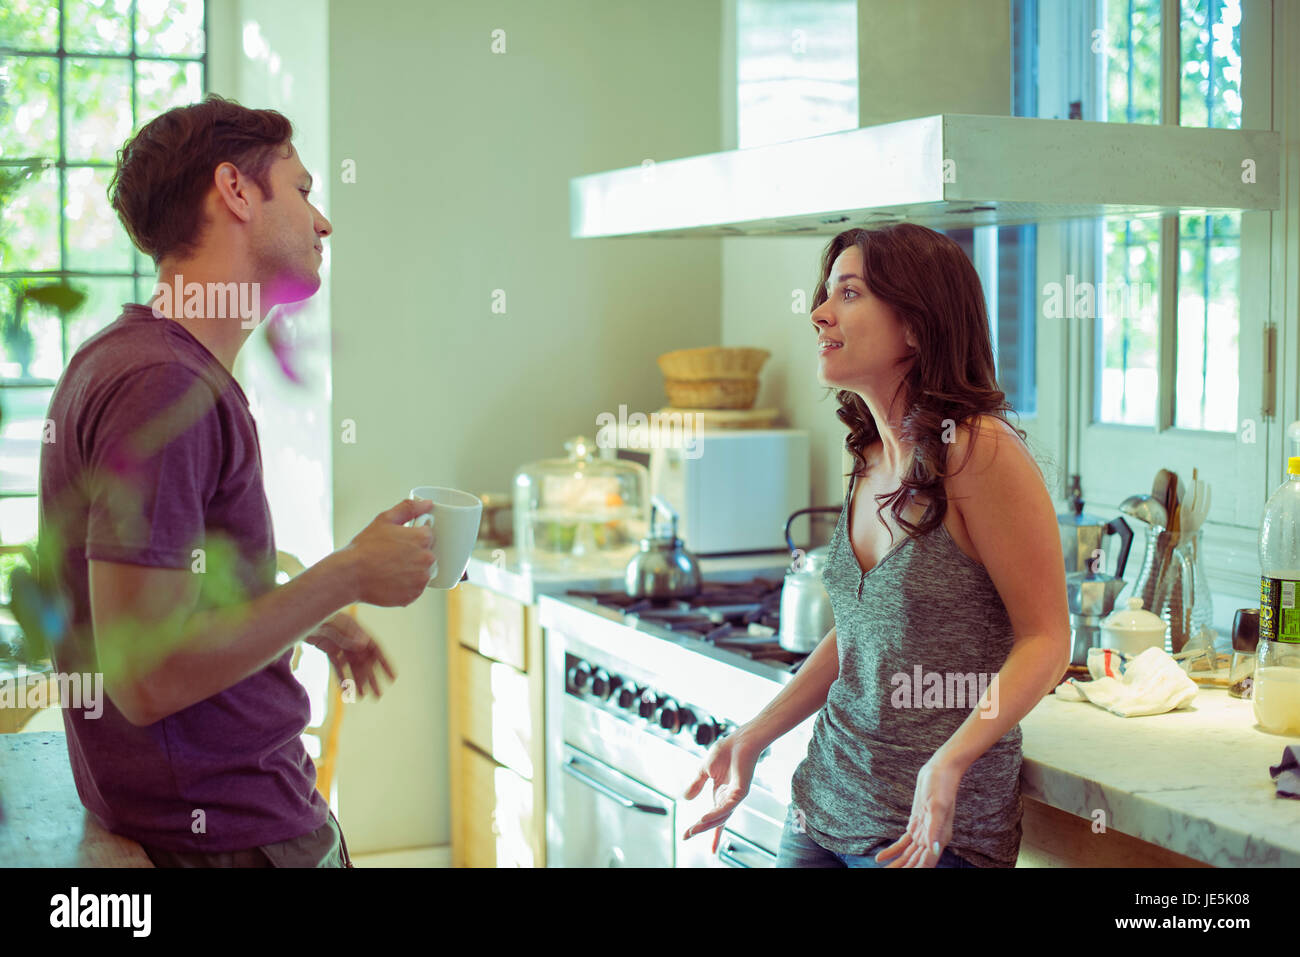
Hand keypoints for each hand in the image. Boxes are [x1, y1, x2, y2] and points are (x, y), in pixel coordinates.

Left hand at [305, 611, 395, 699]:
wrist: (293, 611)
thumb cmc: (313, 613)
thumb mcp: (330, 624)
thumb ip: (346, 636)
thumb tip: (365, 645)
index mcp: (355, 629)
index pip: (374, 648)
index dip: (384, 663)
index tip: (392, 678)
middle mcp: (349, 636)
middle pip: (364, 660)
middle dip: (371, 678)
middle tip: (378, 696)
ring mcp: (338, 641)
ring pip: (351, 665)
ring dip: (356, 680)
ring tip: (361, 697)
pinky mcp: (326, 646)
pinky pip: (337, 664)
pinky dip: (341, 676)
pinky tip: (343, 690)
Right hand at [338, 498, 436, 606]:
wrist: (350, 575)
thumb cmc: (366, 546)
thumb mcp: (385, 519)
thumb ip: (409, 508)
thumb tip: (429, 503)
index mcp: (423, 538)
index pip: (428, 535)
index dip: (413, 537)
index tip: (400, 541)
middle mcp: (427, 559)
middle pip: (428, 554)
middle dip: (415, 554)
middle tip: (393, 556)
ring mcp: (421, 579)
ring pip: (423, 572)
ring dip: (413, 570)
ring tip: (391, 569)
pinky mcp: (413, 596)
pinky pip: (415, 588)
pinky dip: (407, 585)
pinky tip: (391, 580)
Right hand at [680, 730, 760, 853]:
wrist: (739, 740)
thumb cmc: (726, 751)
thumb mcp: (704, 770)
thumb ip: (696, 784)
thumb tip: (685, 798)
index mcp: (720, 794)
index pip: (711, 817)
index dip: (700, 828)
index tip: (685, 836)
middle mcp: (728, 799)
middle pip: (714, 820)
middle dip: (700, 829)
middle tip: (686, 836)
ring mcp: (735, 796)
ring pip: (720, 816)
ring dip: (706, 824)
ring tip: (693, 830)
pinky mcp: (741, 792)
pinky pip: (727, 806)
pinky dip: (716, 813)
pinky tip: (704, 817)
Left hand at [875, 753, 964, 867]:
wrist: (940, 770)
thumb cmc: (941, 786)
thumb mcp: (937, 806)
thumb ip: (935, 829)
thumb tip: (934, 850)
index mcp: (940, 837)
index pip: (927, 862)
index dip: (916, 870)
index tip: (904, 875)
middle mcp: (933, 838)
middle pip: (916, 861)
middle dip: (903, 869)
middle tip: (887, 875)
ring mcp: (924, 831)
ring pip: (908, 854)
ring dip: (897, 863)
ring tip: (882, 870)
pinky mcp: (917, 823)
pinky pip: (904, 842)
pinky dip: (893, 850)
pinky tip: (881, 856)